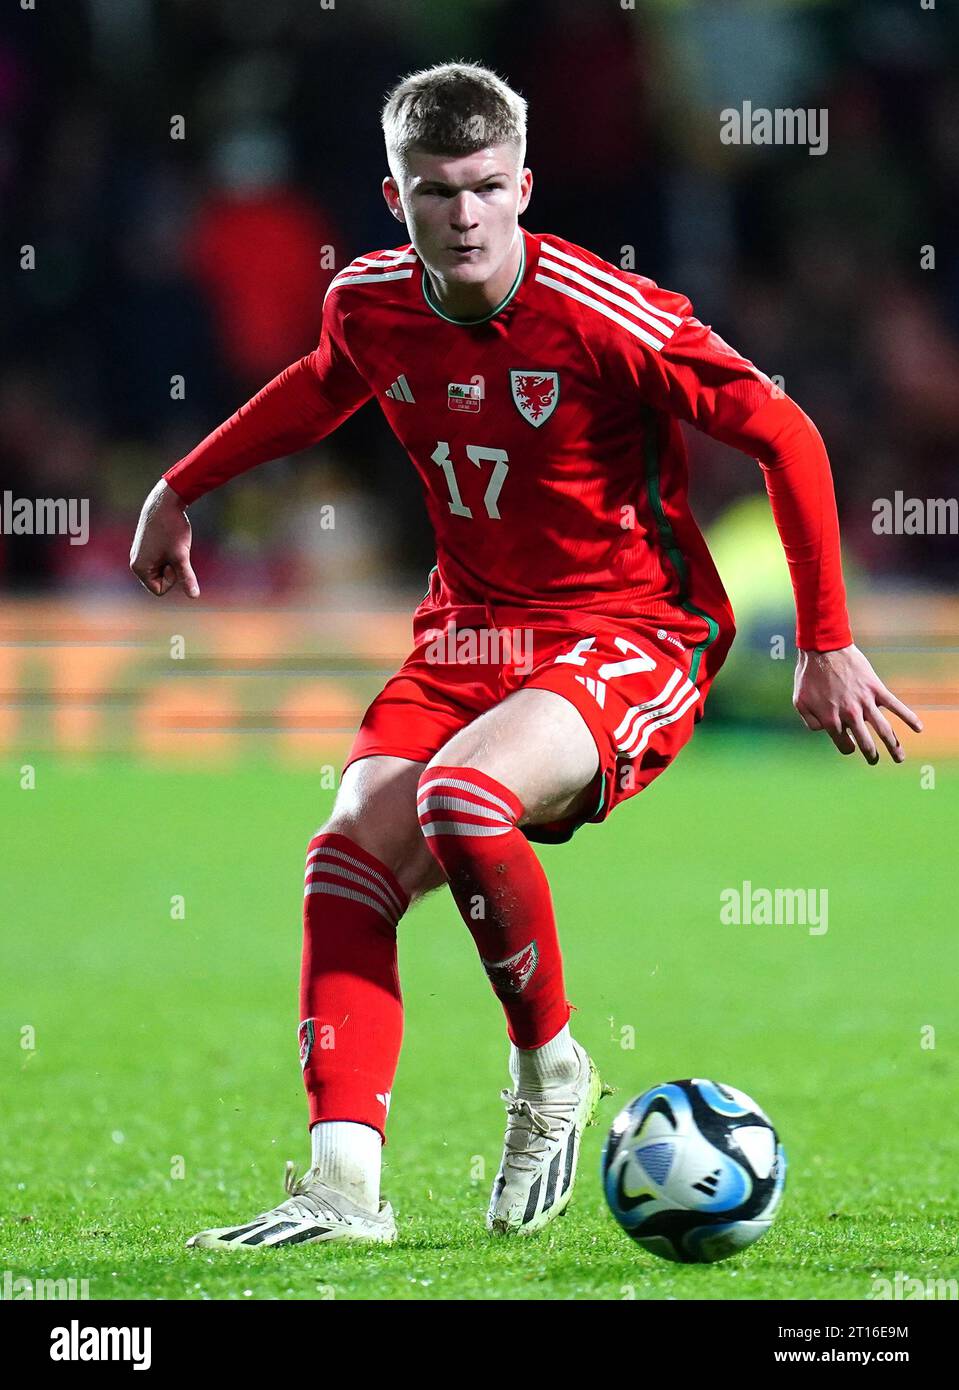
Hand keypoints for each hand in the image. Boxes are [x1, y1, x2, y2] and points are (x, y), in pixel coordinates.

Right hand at [129, 480, 199, 597]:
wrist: (165, 502)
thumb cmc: (172, 528)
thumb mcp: (181, 555)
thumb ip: (186, 577)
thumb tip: (194, 596)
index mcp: (139, 568)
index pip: (159, 591)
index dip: (172, 578)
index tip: (173, 559)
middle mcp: (135, 563)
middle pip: (160, 581)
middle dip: (171, 569)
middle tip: (172, 550)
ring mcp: (139, 554)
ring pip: (162, 570)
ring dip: (171, 561)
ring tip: (170, 544)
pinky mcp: (145, 546)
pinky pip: (161, 560)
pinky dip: (169, 553)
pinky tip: (169, 539)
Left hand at [793, 644, 921, 763]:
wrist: (823, 648)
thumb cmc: (809, 675)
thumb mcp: (800, 702)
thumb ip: (811, 722)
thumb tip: (824, 731)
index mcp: (831, 720)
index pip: (844, 745)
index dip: (848, 747)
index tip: (851, 745)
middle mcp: (850, 715)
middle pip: (866, 743)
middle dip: (872, 755)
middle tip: (874, 761)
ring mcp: (865, 702)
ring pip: (884, 730)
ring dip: (894, 746)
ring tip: (899, 758)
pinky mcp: (876, 689)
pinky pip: (896, 705)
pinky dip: (909, 717)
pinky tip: (919, 728)